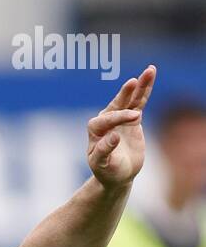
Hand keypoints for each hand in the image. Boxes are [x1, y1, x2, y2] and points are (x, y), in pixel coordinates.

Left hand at [87, 65, 155, 187]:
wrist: (117, 175)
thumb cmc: (107, 171)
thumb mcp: (102, 165)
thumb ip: (104, 150)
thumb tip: (114, 136)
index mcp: (95, 130)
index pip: (107, 120)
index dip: (119, 117)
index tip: (134, 118)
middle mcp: (106, 120)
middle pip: (117, 104)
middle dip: (125, 94)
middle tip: (133, 83)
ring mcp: (119, 117)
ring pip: (130, 99)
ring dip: (139, 85)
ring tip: (149, 70)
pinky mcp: (132, 118)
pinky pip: (139, 102)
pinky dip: (145, 90)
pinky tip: (150, 74)